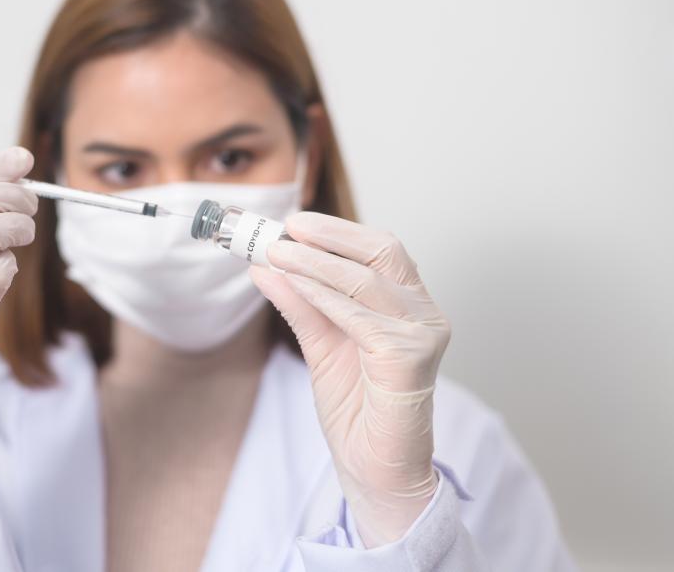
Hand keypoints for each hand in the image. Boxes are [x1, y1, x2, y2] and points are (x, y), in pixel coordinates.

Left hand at [249, 212, 450, 546]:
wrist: (372, 468)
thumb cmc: (356, 409)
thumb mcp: (320, 344)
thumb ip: (300, 304)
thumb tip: (266, 267)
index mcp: (408, 305)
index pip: (379, 250)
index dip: (337, 232)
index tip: (293, 222)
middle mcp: (424, 314)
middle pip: (383, 252)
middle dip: (331, 236)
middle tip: (286, 228)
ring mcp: (423, 335)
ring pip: (366, 281)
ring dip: (316, 262)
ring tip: (277, 253)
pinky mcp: (411, 359)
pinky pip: (360, 317)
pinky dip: (323, 296)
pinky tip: (294, 283)